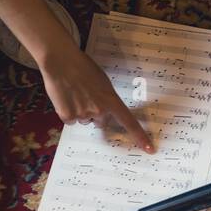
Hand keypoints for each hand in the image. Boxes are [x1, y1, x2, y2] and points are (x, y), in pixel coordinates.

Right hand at [40, 44, 154, 152]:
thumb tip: (105, 111)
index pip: (130, 123)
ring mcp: (83, 115)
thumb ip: (107, 99)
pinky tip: (66, 97)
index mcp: (111, 101)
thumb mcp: (103, 83)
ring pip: (85, 120)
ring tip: (75, 93)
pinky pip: (71, 120)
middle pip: (101, 122)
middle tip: (87, 97)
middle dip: (97, 114)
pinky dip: (68, 111)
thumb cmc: (83, 68)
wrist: (61, 62)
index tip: (149, 149)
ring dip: (81, 111)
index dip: (140, 137)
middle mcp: (99, 110)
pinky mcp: (67, 116)